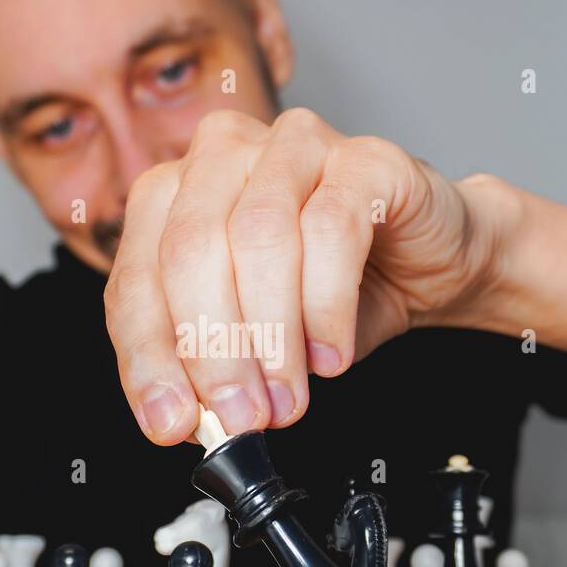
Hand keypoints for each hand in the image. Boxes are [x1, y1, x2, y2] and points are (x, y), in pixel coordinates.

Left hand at [104, 107, 514, 444]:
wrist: (430, 265)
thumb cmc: (334, 291)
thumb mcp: (252, 340)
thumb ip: (208, 367)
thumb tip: (181, 419)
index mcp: (173, 195)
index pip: (135, 278)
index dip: (148, 357)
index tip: (170, 421)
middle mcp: (223, 155)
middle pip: (191, 249)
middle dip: (213, 349)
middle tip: (241, 415)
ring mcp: (294, 144)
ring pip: (259, 235)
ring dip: (272, 333)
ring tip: (290, 394)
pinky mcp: (364, 158)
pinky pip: (333, 229)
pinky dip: (327, 306)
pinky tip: (332, 353)